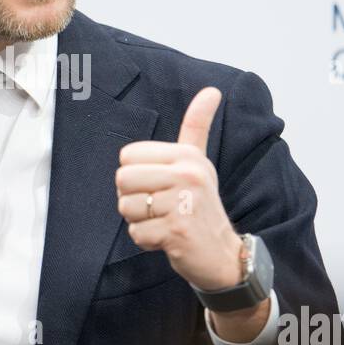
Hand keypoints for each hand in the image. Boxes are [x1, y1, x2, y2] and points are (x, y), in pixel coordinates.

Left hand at [115, 87, 243, 291]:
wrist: (221, 254)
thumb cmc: (201, 205)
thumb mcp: (199, 163)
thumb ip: (197, 126)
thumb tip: (212, 90)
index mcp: (187, 156)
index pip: (128, 156)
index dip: (135, 175)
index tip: (160, 186)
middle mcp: (188, 174)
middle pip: (122, 179)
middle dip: (133, 199)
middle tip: (159, 207)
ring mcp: (184, 202)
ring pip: (126, 207)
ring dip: (139, 221)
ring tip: (164, 221)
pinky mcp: (177, 230)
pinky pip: (136, 232)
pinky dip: (146, 240)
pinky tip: (167, 238)